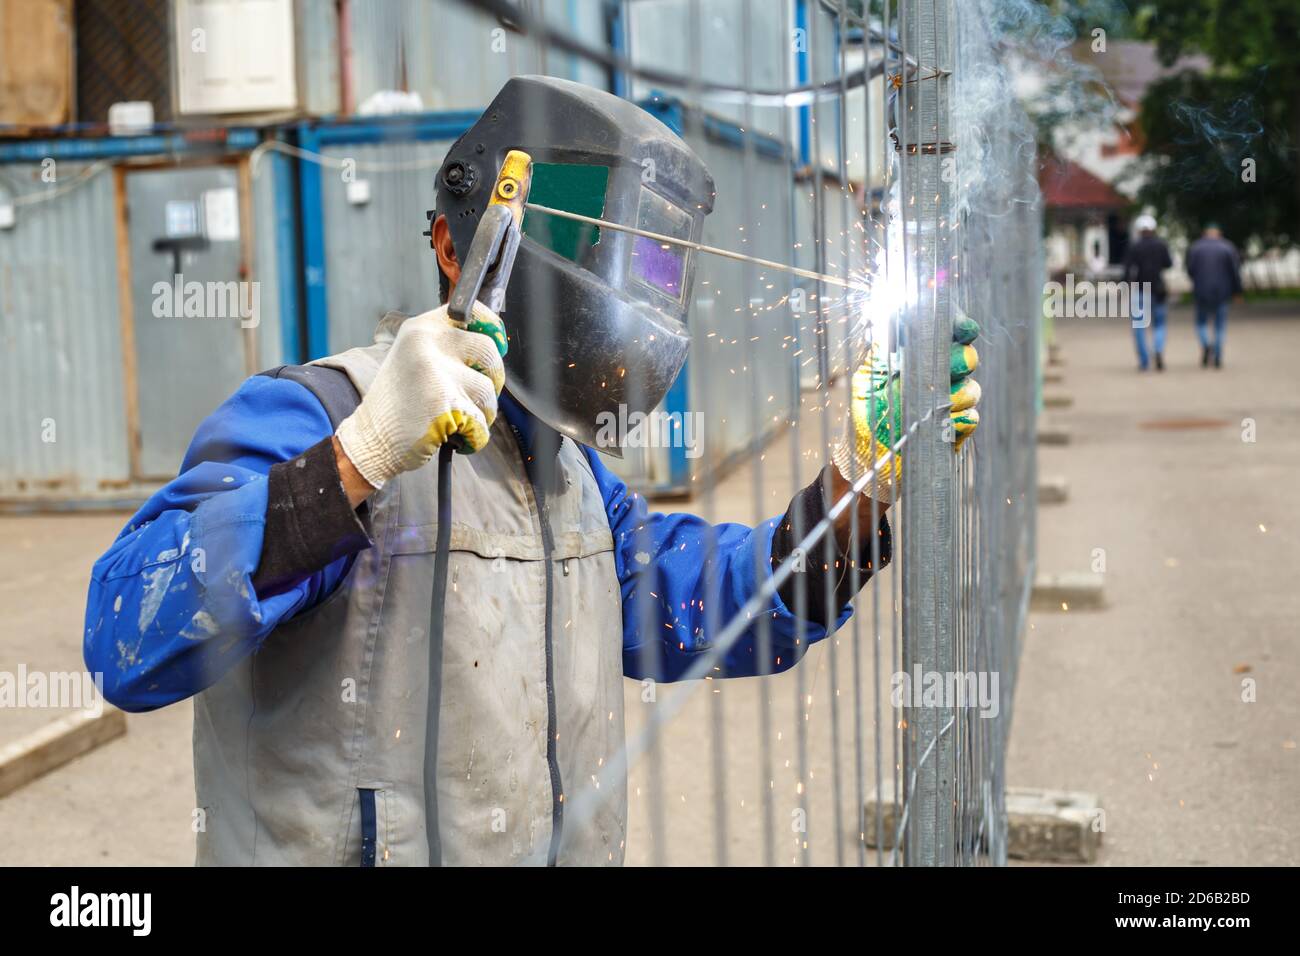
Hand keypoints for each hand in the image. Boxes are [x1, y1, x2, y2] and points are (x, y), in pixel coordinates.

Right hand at [335, 303, 506, 490]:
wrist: (370, 440)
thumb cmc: (398, 404)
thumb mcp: (413, 358)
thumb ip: (447, 346)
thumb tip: (496, 342)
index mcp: (421, 328)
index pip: (473, 312)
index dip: (493, 329)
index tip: (498, 345)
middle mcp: (428, 344)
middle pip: (489, 352)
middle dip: (494, 379)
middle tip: (478, 397)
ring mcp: (436, 373)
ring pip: (488, 391)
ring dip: (482, 413)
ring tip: (458, 422)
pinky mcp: (445, 404)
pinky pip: (481, 422)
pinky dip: (473, 437)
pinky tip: (453, 437)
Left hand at [830, 311, 980, 503]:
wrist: (869, 458)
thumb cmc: (866, 416)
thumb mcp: (866, 379)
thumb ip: (883, 350)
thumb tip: (892, 315)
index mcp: (918, 359)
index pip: (947, 332)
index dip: (958, 325)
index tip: (962, 328)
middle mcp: (938, 376)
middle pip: (967, 357)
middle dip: (960, 360)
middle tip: (953, 366)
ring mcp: (951, 402)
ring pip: (971, 389)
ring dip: (956, 395)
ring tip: (935, 406)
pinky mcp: (957, 428)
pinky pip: (971, 419)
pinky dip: (958, 421)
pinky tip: (941, 426)